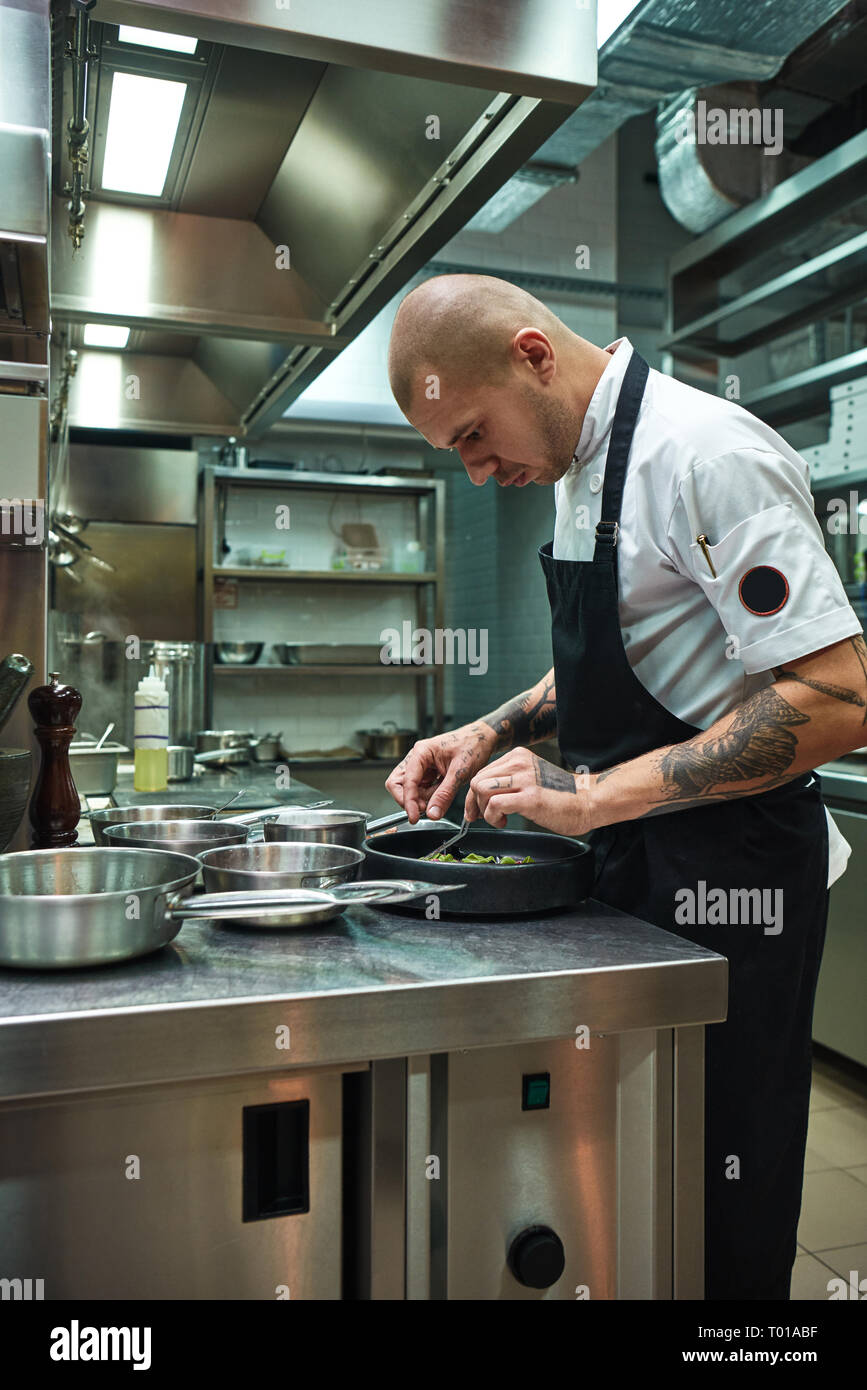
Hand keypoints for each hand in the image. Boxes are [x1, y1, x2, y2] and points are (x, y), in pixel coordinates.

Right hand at [385, 720, 498, 822]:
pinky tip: (443, 791)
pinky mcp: (428, 773)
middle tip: (426, 808)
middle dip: (410, 799)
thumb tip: (432, 813)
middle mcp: (417, 758)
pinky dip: (429, 795)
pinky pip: (421, 789)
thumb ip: (445, 794)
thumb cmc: (473, 747)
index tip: (414, 817)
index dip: (409, 802)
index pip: (406, 781)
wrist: (484, 740)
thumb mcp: (460, 773)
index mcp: (422, 752)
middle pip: (398, 784)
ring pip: (409, 788)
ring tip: (442, 794)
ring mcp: (421, 766)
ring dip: (421, 798)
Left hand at [465, 747, 596, 834]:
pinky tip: (504, 822)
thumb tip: (480, 798)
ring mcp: (525, 778)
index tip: (478, 809)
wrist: (589, 801)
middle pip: (476, 780)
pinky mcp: (529, 797)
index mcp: (519, 756)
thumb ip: (510, 781)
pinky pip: (493, 804)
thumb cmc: (561, 796)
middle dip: (475, 803)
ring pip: (480, 789)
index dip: (476, 794)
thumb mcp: (531, 779)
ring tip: (499, 818)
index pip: (482, 772)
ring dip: (484, 810)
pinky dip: (492, 817)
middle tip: (485, 817)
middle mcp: (519, 763)